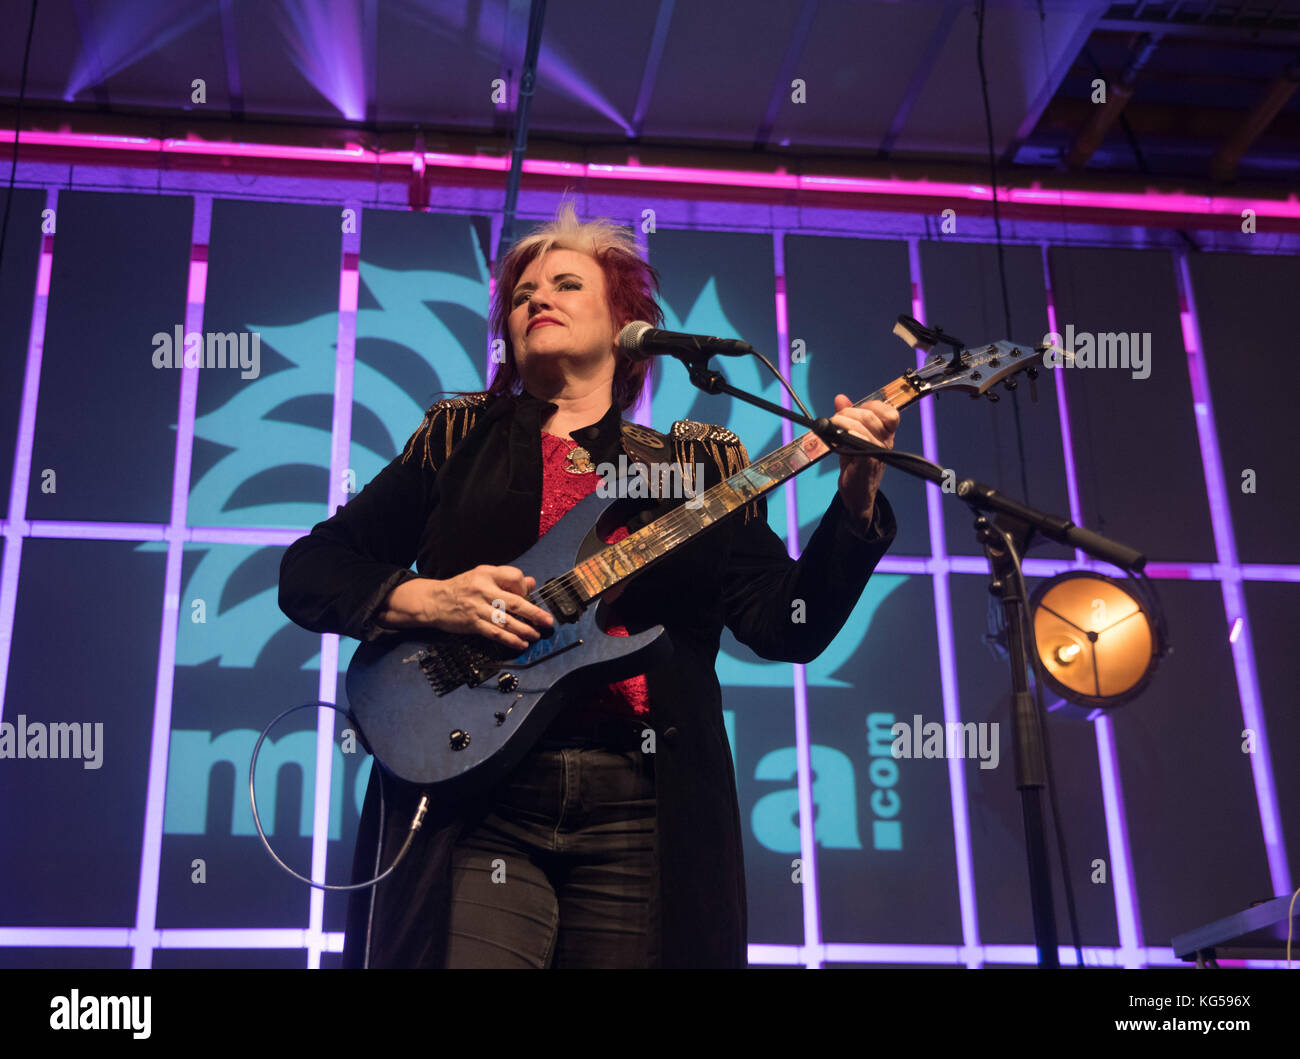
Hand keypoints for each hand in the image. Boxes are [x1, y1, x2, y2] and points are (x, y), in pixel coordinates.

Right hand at [380, 566, 554, 650]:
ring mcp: (477, 607)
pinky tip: (521, 643)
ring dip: (524, 630)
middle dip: (534, 613)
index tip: (527, 596)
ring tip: (536, 635)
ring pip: (506, 621)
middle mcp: (482, 589)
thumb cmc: (462, 587)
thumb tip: (531, 583)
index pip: (514, 577)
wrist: (434, 600)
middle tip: (548, 622)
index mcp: (487, 573)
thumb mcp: (483, 576)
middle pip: (514, 602)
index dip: (524, 588)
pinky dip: (510, 640)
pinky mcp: (472, 623)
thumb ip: (506, 578)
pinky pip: (495, 633)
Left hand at [830, 394, 898, 532]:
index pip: (889, 412)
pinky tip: (840, 438)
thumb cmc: (855, 466)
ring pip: (863, 425)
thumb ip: (848, 417)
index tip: (854, 410)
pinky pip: (862, 441)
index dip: (872, 406)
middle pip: (870, 415)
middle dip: (848, 413)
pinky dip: (850, 435)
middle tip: (834, 419)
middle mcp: (885, 442)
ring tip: (831, 427)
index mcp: (885, 435)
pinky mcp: (868, 462)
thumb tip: (840, 398)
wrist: (856, 495)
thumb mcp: (851, 438)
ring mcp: (878, 451)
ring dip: (843, 422)